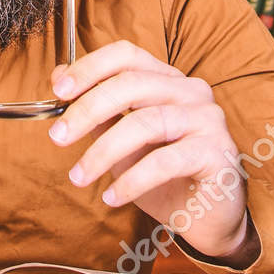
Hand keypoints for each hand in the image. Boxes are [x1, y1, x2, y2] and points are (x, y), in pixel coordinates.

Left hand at [48, 41, 257, 268]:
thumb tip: (58, 76)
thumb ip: (98, 110)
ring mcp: (208, 119)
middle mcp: (191, 91)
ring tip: (78, 177)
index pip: (127, 55)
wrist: (209, 218)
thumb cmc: (166, 176)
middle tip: (57, 138)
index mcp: (168, 79)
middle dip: (88, 110)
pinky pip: (165, 161)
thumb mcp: (123, 141)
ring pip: (145, 122)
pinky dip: (132, 180)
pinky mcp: (216, 153)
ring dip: (103, 151)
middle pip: (132, 84)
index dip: (90, 67)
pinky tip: (112, 197)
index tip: (58, 90)